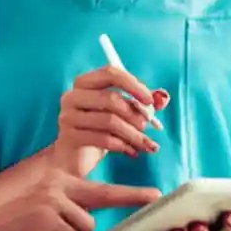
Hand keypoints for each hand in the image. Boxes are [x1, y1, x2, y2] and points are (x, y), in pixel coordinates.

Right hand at [0, 170, 159, 230]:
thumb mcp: (40, 217)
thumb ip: (63, 211)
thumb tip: (88, 221)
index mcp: (55, 181)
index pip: (99, 188)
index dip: (129, 194)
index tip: (157, 195)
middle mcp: (55, 184)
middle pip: (96, 204)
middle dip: (127, 201)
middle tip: (156, 198)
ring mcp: (51, 197)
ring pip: (84, 229)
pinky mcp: (46, 216)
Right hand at [49, 65, 169, 176]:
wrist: (74, 157)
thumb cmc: (100, 129)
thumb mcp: (121, 113)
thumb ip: (141, 103)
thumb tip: (163, 98)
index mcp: (85, 82)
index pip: (111, 73)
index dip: (134, 85)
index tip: (150, 101)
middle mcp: (72, 96)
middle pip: (110, 98)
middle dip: (135, 114)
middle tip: (147, 126)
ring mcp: (68, 116)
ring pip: (110, 121)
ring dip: (133, 134)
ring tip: (145, 144)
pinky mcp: (69, 137)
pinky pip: (103, 139)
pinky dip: (123, 146)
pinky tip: (132, 152)